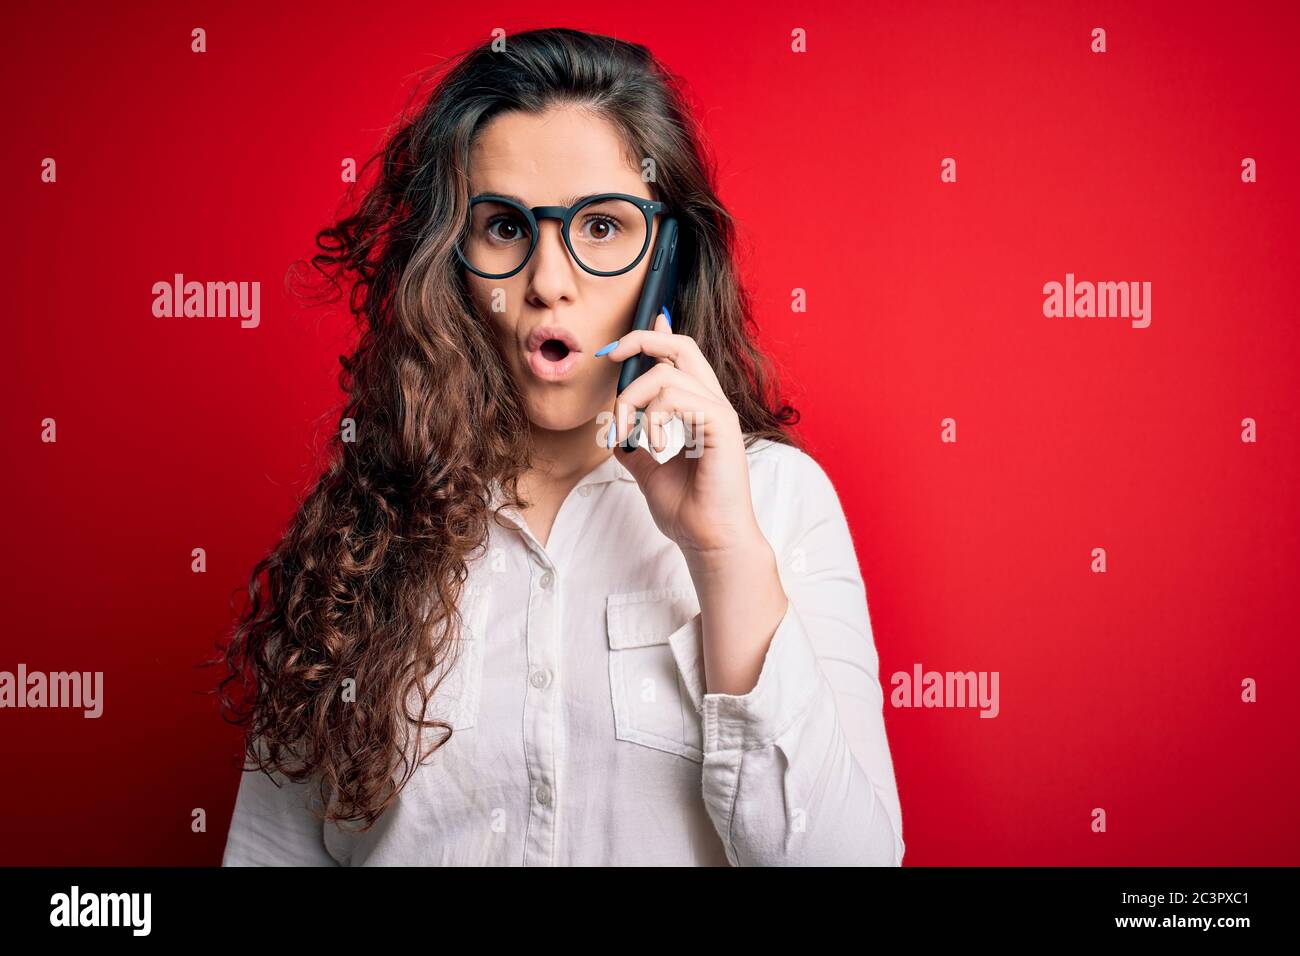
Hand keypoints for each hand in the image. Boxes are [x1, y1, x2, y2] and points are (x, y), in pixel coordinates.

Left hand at [599, 309, 763, 556]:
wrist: (709, 541)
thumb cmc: (688, 512)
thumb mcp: (649, 473)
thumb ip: (635, 449)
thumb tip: (615, 436)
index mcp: (700, 410)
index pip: (681, 355)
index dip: (651, 337)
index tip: (617, 348)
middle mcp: (713, 404)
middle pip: (681, 345)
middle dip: (639, 340)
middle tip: (609, 357)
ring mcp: (719, 413)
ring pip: (666, 374)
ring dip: (631, 400)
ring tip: (622, 434)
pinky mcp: (721, 426)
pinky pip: (676, 399)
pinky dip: (652, 418)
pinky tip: (651, 445)